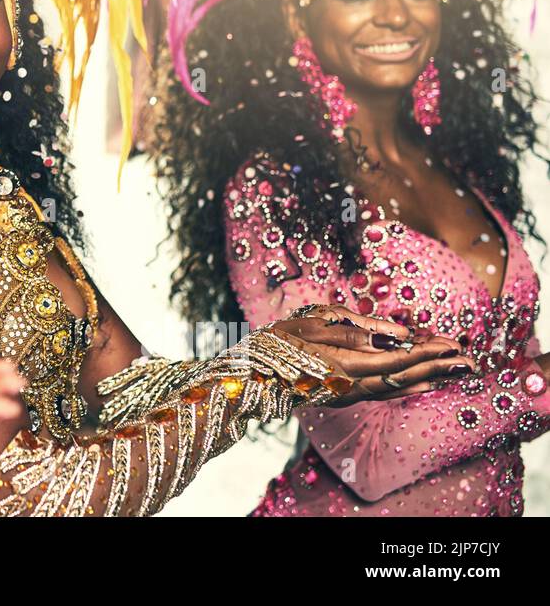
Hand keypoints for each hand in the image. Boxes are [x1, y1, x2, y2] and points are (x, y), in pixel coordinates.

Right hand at [271, 304, 474, 404]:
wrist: (250, 376)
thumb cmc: (276, 343)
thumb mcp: (314, 323)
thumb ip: (358, 327)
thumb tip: (397, 332)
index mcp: (347, 365)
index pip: (399, 358)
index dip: (428, 351)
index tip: (453, 342)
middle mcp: (354, 385)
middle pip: (405, 376)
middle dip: (438, 366)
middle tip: (468, 358)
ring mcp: (350, 394)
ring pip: (398, 387)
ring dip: (429, 377)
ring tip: (455, 371)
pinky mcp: (344, 396)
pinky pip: (385, 392)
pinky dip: (409, 386)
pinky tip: (423, 384)